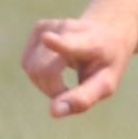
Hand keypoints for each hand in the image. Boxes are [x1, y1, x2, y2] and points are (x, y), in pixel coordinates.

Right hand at [20, 14, 136, 117]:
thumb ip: (83, 99)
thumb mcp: (106, 84)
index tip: (47, 38)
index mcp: (90, 42)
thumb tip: (54, 112)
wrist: (109, 33)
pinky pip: (28, 63)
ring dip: (46, 85)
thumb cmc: (106, 64)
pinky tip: (57, 70)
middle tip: (70, 93)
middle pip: (44, 69)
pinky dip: (39, 75)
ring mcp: (52, 25)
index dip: (59, 44)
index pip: (72, 44)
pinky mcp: (39, 27)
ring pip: (32, 68)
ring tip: (66, 82)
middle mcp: (68, 29)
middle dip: (52, 90)